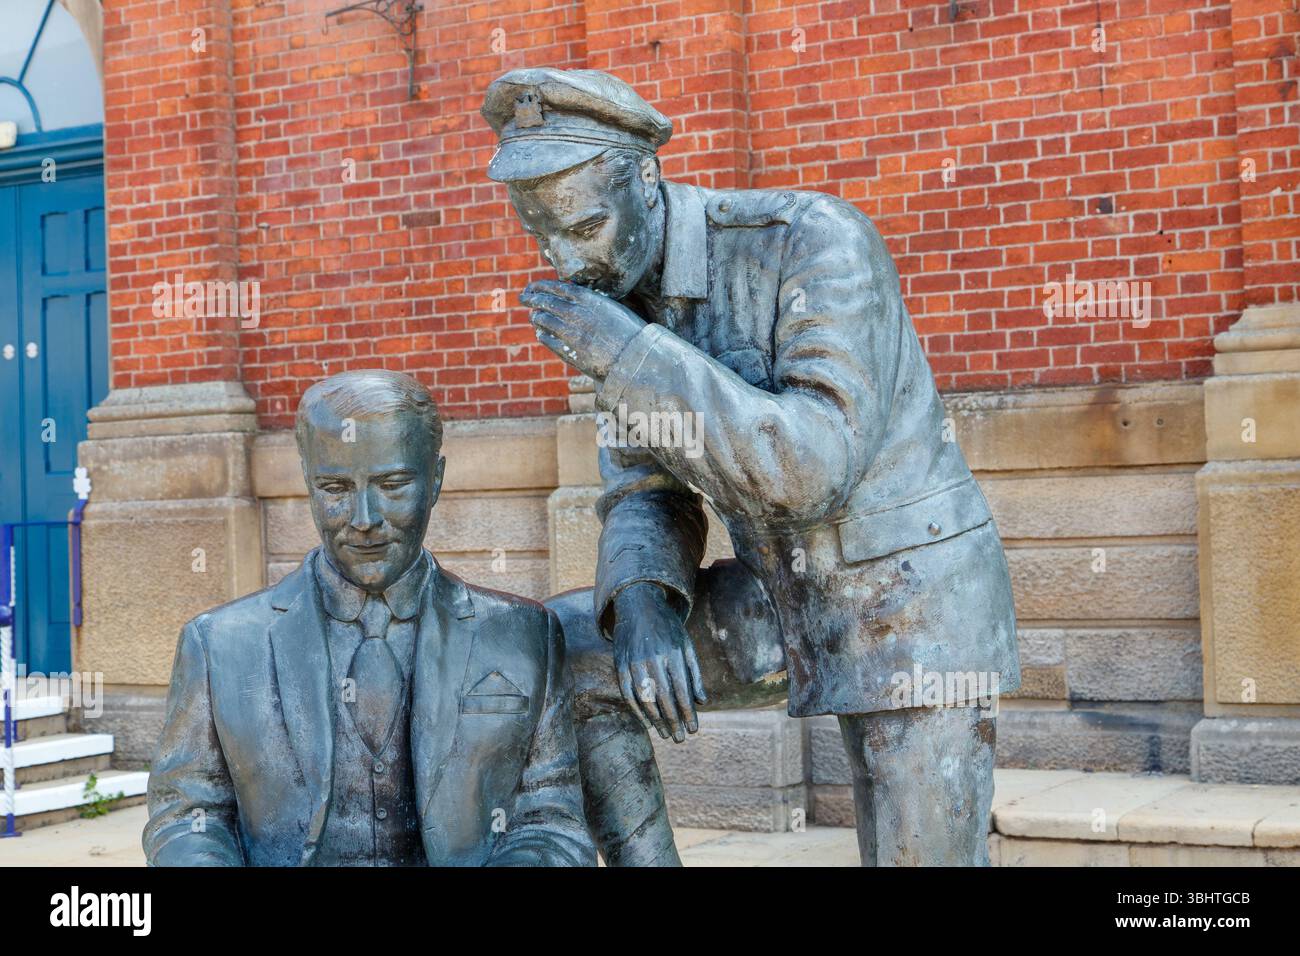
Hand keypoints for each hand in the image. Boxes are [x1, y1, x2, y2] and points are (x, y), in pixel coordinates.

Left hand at [521, 279, 645, 380]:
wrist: (633, 358)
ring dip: (536, 316)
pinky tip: (541, 333)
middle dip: (531, 298)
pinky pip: (546, 339)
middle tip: (524, 297)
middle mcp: (576, 313)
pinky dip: (541, 334)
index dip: (541, 286)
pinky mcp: (567, 350)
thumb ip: (593, 302)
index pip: (557, 287)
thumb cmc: (629, 333)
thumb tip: (578, 297)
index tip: (533, 286)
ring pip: (543, 319)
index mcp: (588, 299)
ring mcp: (569, 332)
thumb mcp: (613, 309)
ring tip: (534, 316)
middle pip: (545, 301)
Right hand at [612, 582, 706, 742]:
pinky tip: (648, 723)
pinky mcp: (620, 664)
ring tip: (666, 735)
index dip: (688, 713)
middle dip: (673, 721)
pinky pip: (628, 694)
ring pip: (645, 698)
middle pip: (664, 698)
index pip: (682, 690)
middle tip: (680, 739)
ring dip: (656, 720)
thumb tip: (702, 702)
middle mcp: (653, 658)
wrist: (638, 605)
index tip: (694, 730)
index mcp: (673, 653)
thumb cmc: (668, 629)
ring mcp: (634, 662)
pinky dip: (638, 711)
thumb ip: (695, 674)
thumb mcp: (687, 645)